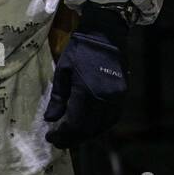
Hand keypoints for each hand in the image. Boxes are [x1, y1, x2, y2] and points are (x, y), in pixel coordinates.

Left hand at [44, 5, 129, 148]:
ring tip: (72, 135)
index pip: (74, 124)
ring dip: (86, 135)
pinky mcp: (123, 95)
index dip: (62, 135)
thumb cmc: (81, 49)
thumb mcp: (63, 70)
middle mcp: (104, 100)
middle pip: (88, 130)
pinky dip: (99, 126)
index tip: (50, 137)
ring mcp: (116, 99)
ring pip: (101, 127)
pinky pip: (111, 119)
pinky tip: (88, 126)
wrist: (106, 33)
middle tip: (59, 140)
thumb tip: (50, 119)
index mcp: (87, 92)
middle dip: (72, 138)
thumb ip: (58, 98)